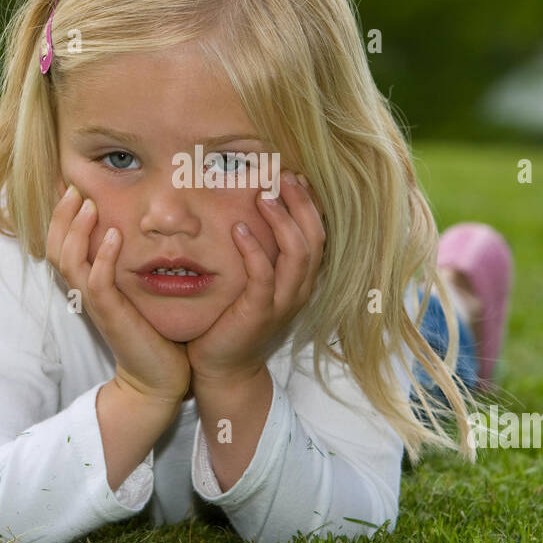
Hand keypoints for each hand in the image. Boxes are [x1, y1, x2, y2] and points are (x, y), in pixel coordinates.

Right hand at [46, 185, 190, 406]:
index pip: (61, 243)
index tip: (69, 185)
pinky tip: (116, 236)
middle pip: (54, 247)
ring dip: (76, 230)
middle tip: (73, 187)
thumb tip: (138, 229)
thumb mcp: (136, 289)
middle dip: (61, 215)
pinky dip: (104, 257)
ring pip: (68, 261)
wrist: (157, 377)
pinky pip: (98, 282)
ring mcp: (95, 304)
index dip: (60, 215)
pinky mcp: (111, 316)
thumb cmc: (152, 331)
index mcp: (87, 282)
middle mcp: (84, 291)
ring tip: (88, 203)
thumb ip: (130, 263)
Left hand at [186, 171, 325, 386]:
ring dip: (283, 220)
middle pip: (316, 237)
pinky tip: (239, 228)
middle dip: (302, 203)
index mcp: (301, 278)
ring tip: (264, 195)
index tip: (294, 175)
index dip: (311, 202)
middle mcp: (300, 288)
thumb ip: (259, 251)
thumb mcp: (252, 280)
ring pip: (299, 254)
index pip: (318, 233)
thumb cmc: (232, 318)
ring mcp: (283, 302)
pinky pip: (264, 276)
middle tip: (283, 175)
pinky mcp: (260, 313)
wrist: (224, 367)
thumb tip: (247, 208)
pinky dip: (254, 249)